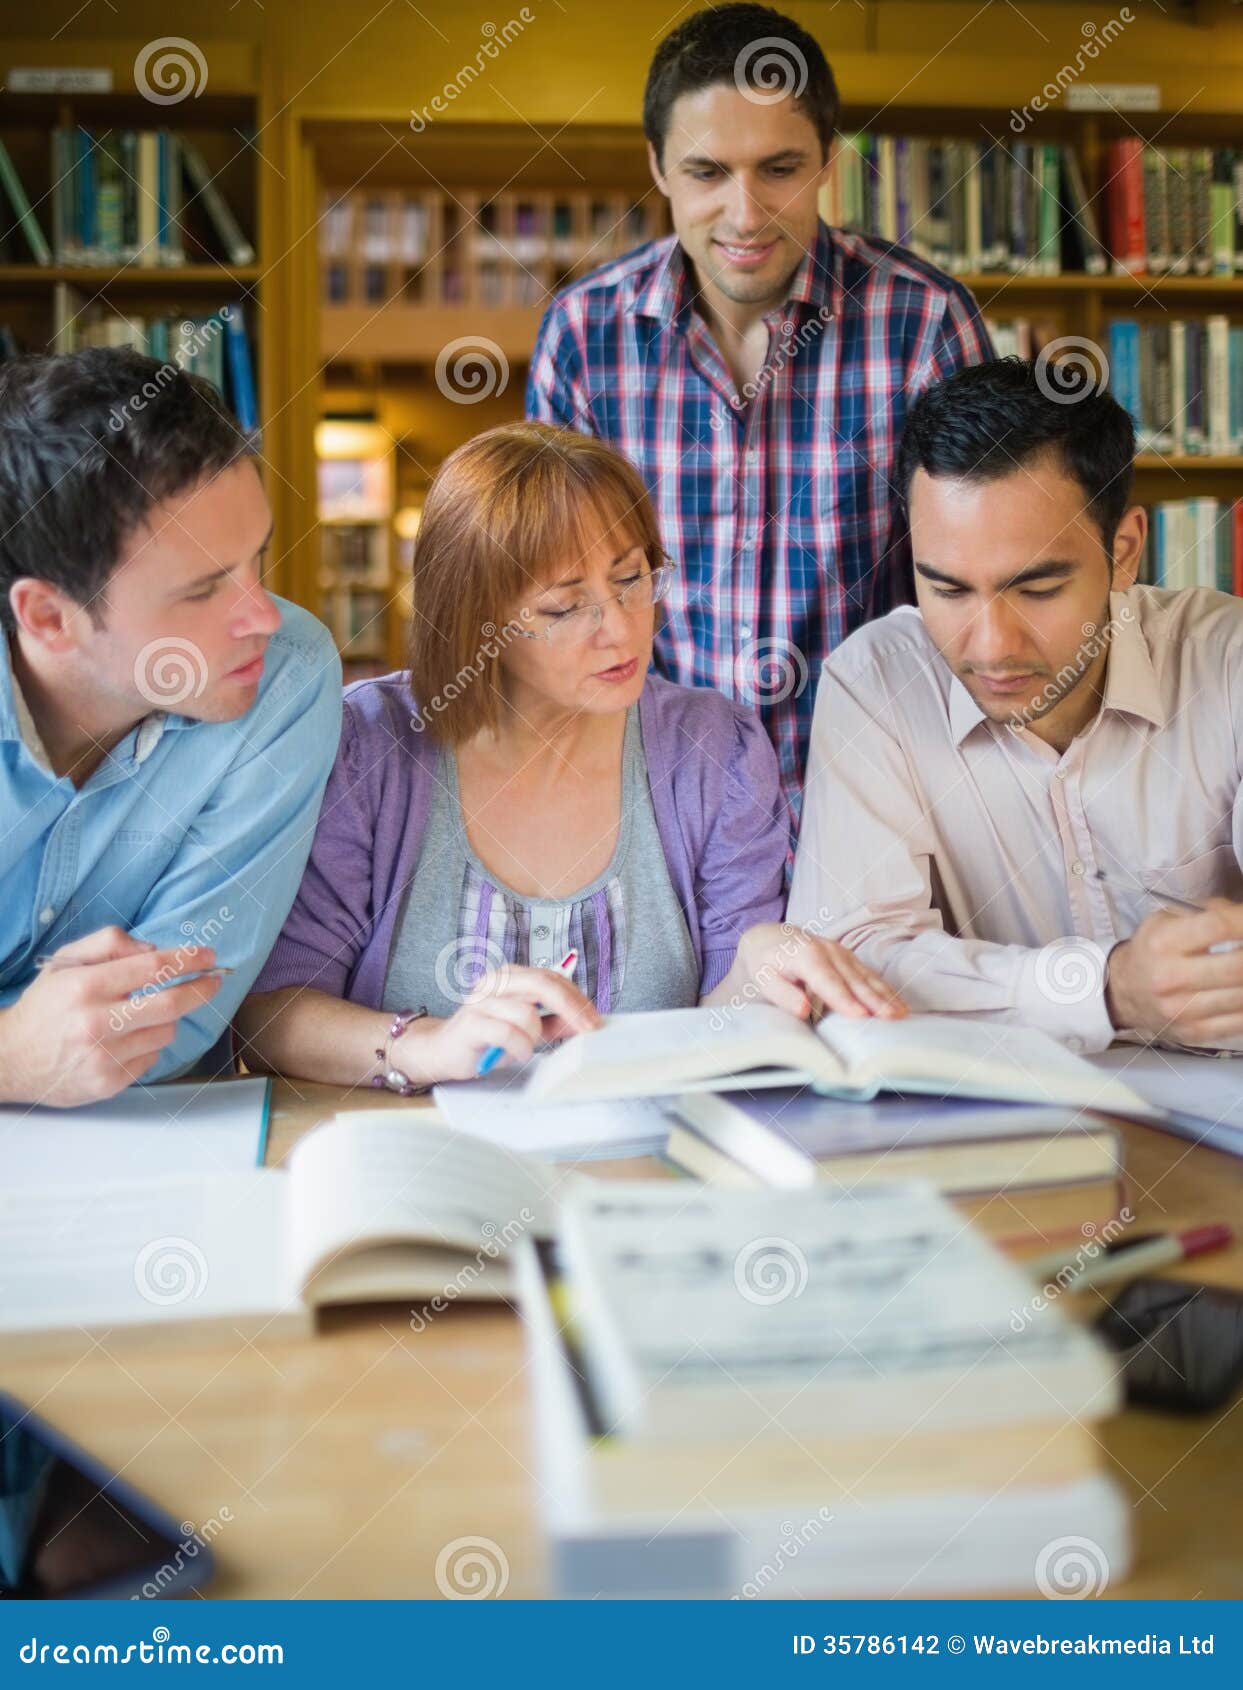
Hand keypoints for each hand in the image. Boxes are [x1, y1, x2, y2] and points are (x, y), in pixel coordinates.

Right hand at [0, 926, 224, 1105]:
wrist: (10, 1058)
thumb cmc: (45, 1006)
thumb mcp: (66, 962)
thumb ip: (108, 943)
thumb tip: (152, 949)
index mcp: (85, 986)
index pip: (152, 968)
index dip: (187, 960)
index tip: (208, 955)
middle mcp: (96, 1023)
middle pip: (170, 1004)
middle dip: (200, 989)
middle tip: (214, 980)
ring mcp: (103, 1057)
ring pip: (165, 1032)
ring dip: (166, 1020)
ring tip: (141, 1016)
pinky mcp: (108, 1083)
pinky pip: (151, 1058)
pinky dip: (148, 1045)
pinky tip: (125, 1041)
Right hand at [396, 965, 602, 1082]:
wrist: (443, 1051)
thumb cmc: (487, 1037)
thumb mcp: (529, 1029)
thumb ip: (555, 1022)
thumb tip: (584, 1022)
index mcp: (511, 976)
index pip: (553, 977)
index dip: (577, 998)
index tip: (595, 1020)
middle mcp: (496, 982)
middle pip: (543, 984)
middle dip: (571, 1008)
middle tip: (588, 1030)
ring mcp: (480, 1000)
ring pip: (526, 1013)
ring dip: (534, 1037)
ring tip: (525, 1048)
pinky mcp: (470, 1023)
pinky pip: (506, 1033)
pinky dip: (518, 1047)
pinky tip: (515, 1053)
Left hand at [712, 923, 906, 1019]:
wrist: (771, 939)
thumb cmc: (766, 963)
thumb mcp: (763, 978)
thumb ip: (782, 994)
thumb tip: (802, 1010)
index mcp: (805, 955)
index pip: (827, 981)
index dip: (844, 998)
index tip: (860, 1015)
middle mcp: (828, 950)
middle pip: (853, 979)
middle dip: (873, 999)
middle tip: (890, 1017)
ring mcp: (842, 953)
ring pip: (866, 977)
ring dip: (885, 995)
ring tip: (901, 1013)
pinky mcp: (849, 958)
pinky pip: (869, 976)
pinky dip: (884, 990)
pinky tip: (898, 1004)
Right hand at [1106, 900, 1242, 1045]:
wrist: (1123, 992)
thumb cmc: (1153, 950)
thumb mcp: (1167, 919)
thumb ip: (1210, 911)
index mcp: (1162, 942)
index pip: (1218, 927)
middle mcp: (1169, 977)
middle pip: (1237, 966)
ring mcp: (1182, 1010)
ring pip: (1242, 996)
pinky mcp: (1194, 1032)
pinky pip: (1240, 1021)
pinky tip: (1241, 989)